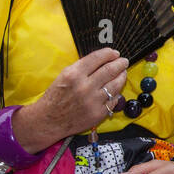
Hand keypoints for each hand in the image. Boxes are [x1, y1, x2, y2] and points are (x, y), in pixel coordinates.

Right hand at [16, 48, 130, 149]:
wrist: (49, 120)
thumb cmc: (56, 97)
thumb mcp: (64, 76)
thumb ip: (82, 68)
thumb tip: (102, 60)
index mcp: (73, 74)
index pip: (97, 58)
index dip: (109, 54)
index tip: (115, 53)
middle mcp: (84, 87)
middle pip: (110, 70)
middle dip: (120, 64)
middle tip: (123, 61)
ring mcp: (93, 101)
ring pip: (115, 85)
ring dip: (122, 77)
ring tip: (123, 73)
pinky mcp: (98, 113)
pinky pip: (113, 100)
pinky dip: (116, 93)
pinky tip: (116, 90)